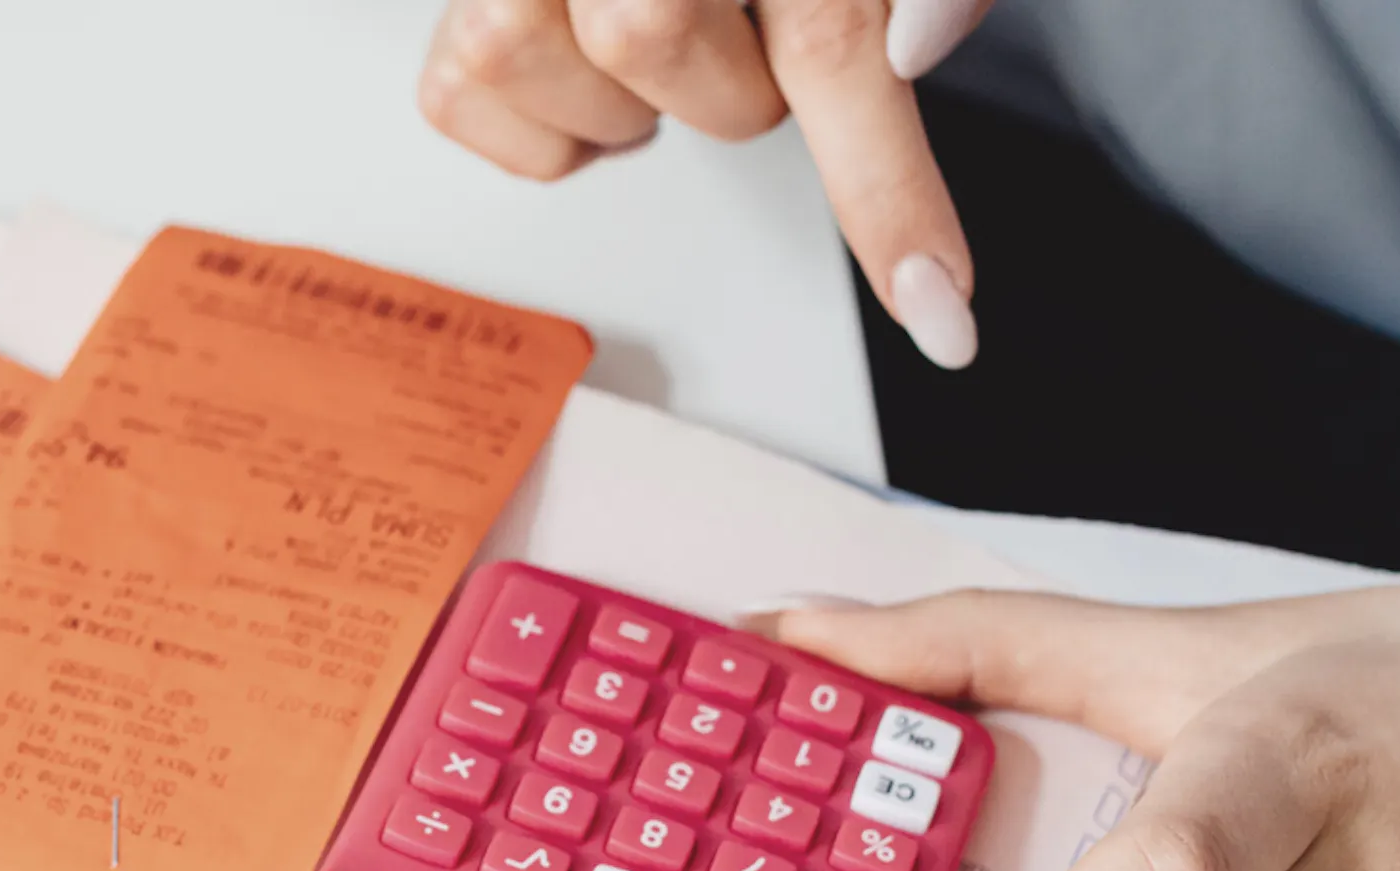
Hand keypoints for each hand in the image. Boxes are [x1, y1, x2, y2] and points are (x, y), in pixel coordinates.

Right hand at [415, 0, 993, 366]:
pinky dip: (541, 120)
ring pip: (528, 52)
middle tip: (750, 47)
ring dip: (625, 99)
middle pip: (650, 37)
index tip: (936, 304)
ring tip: (668, 46)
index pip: (828, 38)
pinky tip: (587, 68)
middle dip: (729, 87)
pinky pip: (463, 93)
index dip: (884, 185)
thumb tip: (914, 47)